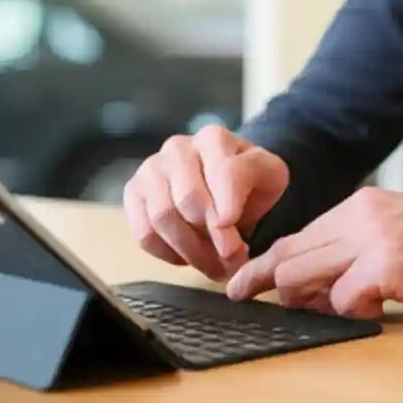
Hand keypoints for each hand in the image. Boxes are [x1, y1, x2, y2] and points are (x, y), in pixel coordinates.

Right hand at [122, 126, 289, 280]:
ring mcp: (151, 168)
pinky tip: (187, 256)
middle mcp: (178, 147)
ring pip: (163, 217)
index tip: (236, 246)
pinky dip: (167, 253)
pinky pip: (143, 232)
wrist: (223, 184)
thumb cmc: (247, 181)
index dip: (228, 214)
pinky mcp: (133, 192)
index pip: (222, 174)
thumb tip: (223, 227)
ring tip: (212, 264)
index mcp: (214, 138)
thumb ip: (251, 193)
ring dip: (190, 251)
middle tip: (228, 262)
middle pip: (188, 199)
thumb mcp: (268, 178)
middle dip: (210, 239)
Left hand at [225, 187, 402, 317]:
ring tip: (347, 306)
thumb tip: (315, 283)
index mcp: (362, 204)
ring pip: (302, 276)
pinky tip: (381, 306)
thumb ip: (359, 246)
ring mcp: (372, 239)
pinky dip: (352, 312)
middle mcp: (360, 215)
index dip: (265, 266)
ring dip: (312, 303)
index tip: (240, 284)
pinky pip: (342, 300)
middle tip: (275, 307)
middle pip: (289, 256)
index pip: (297, 237)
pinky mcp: (388, 266)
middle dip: (273, 288)